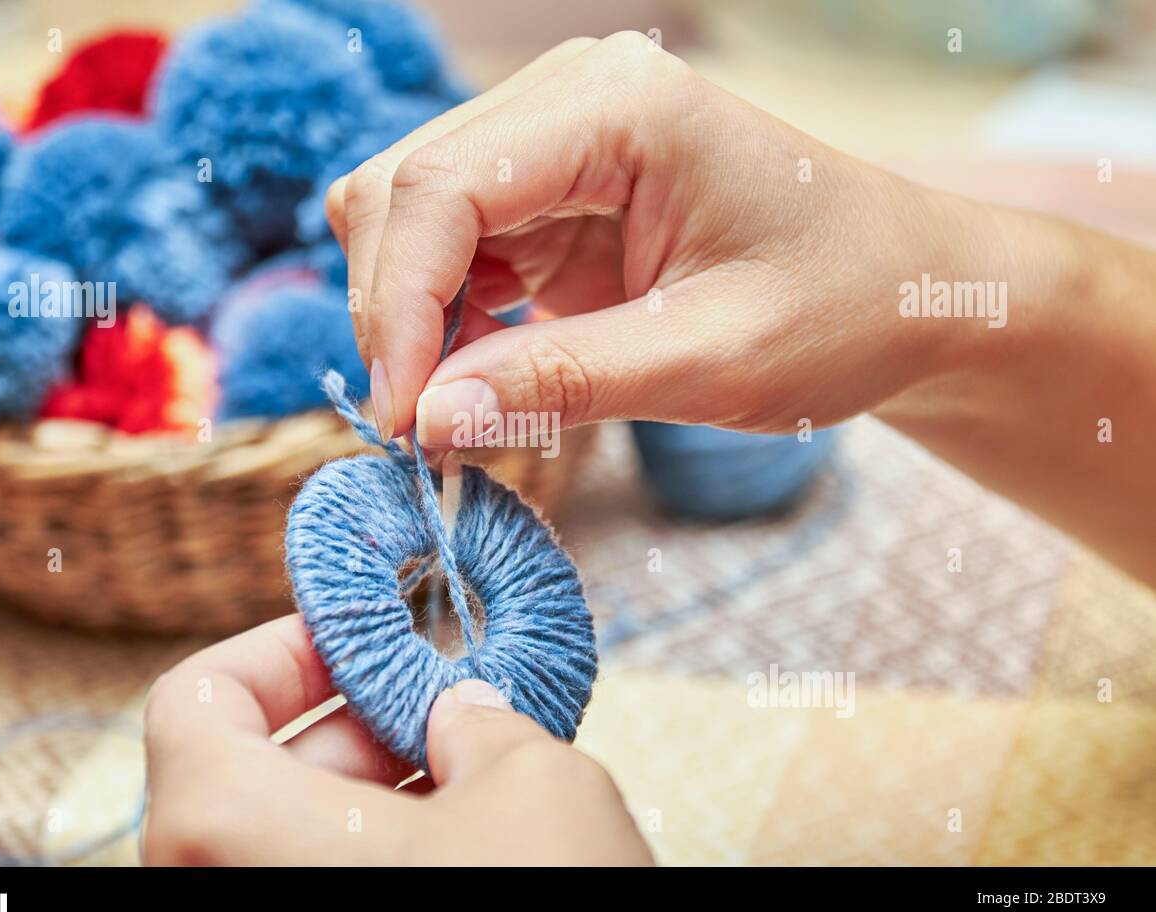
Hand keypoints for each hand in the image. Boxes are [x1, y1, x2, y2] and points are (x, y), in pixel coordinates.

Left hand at [142, 615, 652, 865]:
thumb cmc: (535, 908)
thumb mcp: (532, 780)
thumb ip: (481, 722)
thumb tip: (460, 715)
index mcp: (225, 830)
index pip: (193, 700)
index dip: (280, 650)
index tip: (365, 641)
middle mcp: (217, 897)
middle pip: (247, 774)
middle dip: (351, 724)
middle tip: (440, 704)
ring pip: (287, 845)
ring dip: (373, 794)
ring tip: (470, 769)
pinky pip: (319, 892)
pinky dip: (378, 856)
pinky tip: (471, 839)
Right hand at [327, 31, 962, 444]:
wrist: (904, 290)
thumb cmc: (843, 308)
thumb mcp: (712, 361)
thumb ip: (565, 383)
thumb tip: (429, 419)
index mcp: (619, 108)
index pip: (442, 187)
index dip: (399, 307)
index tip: (408, 417)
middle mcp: (571, 98)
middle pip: (402, 192)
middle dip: (394, 314)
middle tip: (427, 426)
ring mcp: (555, 138)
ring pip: (406, 216)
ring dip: (410, 316)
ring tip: (457, 405)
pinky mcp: (550, 190)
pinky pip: (448, 246)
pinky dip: (440, 316)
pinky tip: (480, 373)